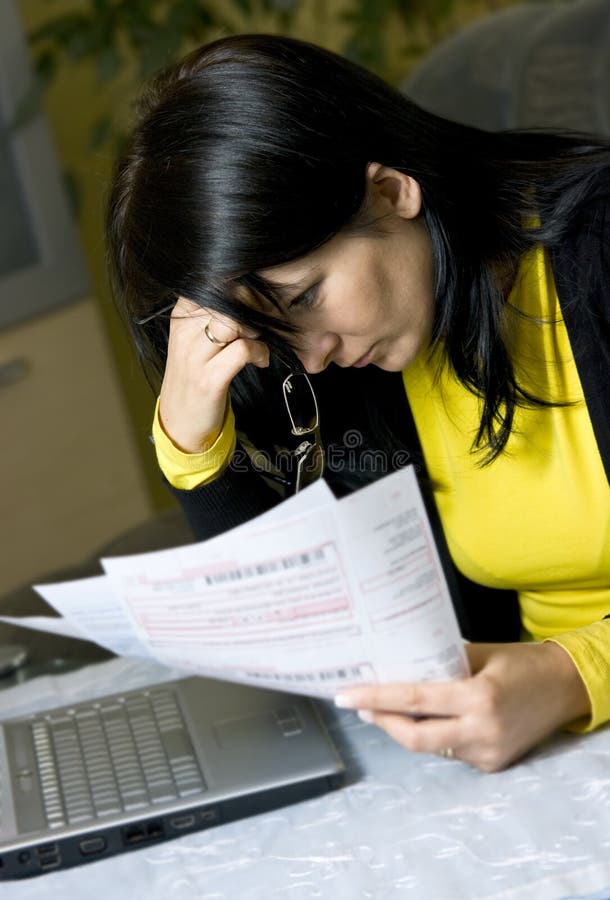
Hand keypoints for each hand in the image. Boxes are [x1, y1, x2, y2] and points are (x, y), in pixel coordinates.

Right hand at [158, 297, 268, 452]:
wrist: (180, 421)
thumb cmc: (195, 375)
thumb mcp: (196, 338)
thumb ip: (215, 314)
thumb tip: (250, 290)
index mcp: (181, 316)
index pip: (211, 284)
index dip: (241, 288)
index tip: (257, 301)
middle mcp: (184, 333)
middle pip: (225, 299)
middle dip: (253, 307)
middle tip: (264, 322)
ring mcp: (194, 357)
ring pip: (233, 321)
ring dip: (256, 329)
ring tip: (259, 341)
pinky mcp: (208, 379)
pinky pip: (242, 350)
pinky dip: (260, 351)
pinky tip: (261, 360)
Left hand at [335, 642, 590, 771]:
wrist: (565, 687)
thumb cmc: (522, 662)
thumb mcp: (480, 652)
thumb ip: (441, 662)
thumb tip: (398, 663)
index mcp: (479, 697)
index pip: (415, 700)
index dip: (376, 699)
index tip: (347, 696)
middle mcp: (483, 730)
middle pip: (415, 738)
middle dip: (382, 721)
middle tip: (359, 705)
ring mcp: (489, 753)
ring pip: (431, 746)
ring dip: (406, 727)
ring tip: (385, 707)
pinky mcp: (493, 765)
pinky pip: (450, 751)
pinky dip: (434, 734)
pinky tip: (425, 718)